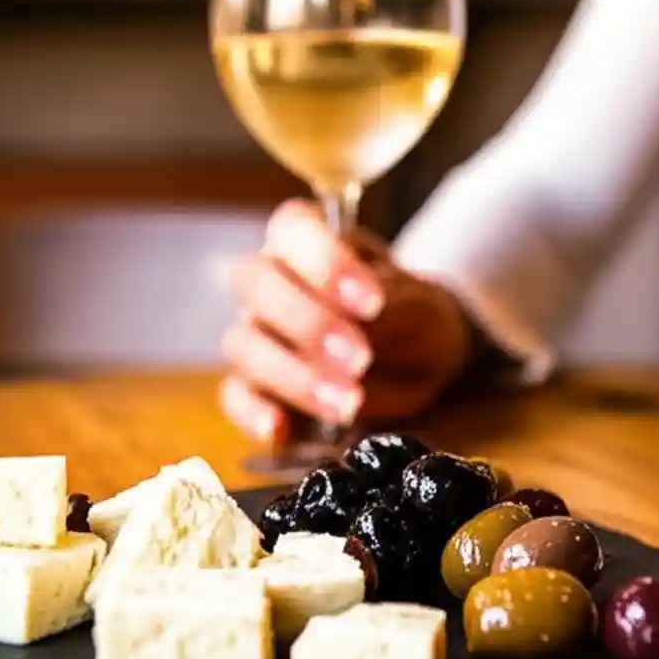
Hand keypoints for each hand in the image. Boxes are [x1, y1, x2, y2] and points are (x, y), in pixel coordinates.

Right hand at [221, 200, 472, 442]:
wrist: (422, 363)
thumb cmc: (413, 316)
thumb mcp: (420, 305)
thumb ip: (393, 303)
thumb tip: (367, 318)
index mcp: (309, 241)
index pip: (292, 228)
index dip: (325, 262)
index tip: (373, 302)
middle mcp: (271, 281)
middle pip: (255, 284)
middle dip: (308, 323)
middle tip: (360, 358)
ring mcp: (257, 333)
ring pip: (245, 345)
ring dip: (295, 376)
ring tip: (350, 402)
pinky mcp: (254, 386)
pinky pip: (236, 397)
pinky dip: (254, 414)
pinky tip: (281, 430)